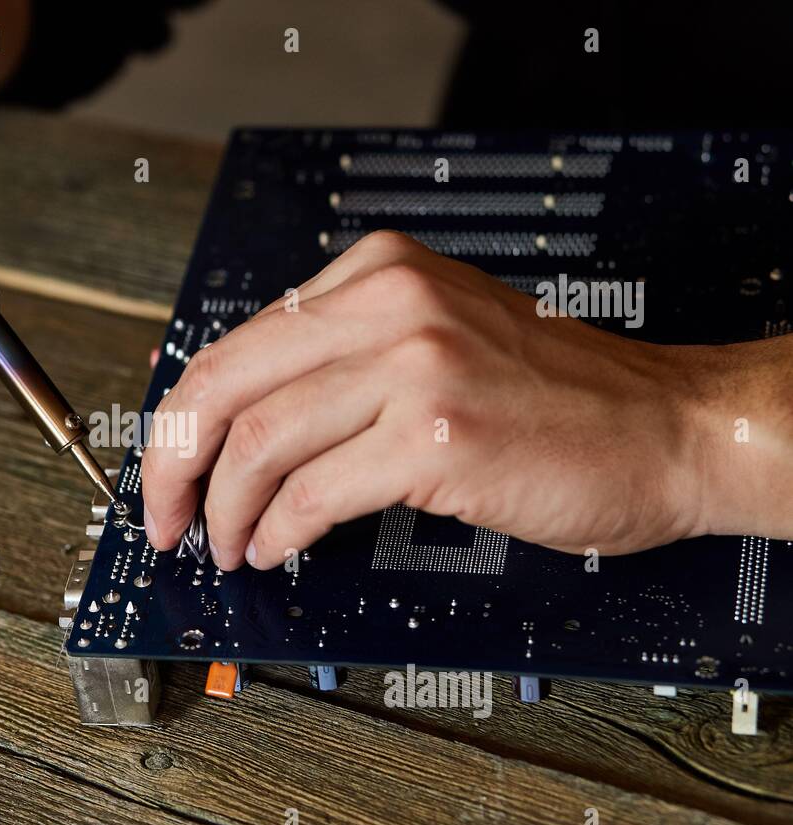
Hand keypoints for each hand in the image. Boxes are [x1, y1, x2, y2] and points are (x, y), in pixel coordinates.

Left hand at [141, 230, 729, 570]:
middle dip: (173, 464)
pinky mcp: (435, 436)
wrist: (666, 426)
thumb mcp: (435, 339)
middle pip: (223, 385)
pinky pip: (312, 491)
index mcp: (376, 273)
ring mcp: (413, 365)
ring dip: (224, 510)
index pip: (235, 343)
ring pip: (258, 443)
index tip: (166, 466)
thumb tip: (238, 418)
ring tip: (225, 545)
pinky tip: (276, 546)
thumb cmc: (554, 397)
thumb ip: (340, 360)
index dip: (181, 417)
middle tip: (162, 516)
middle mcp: (388, 303)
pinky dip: (277, 529)